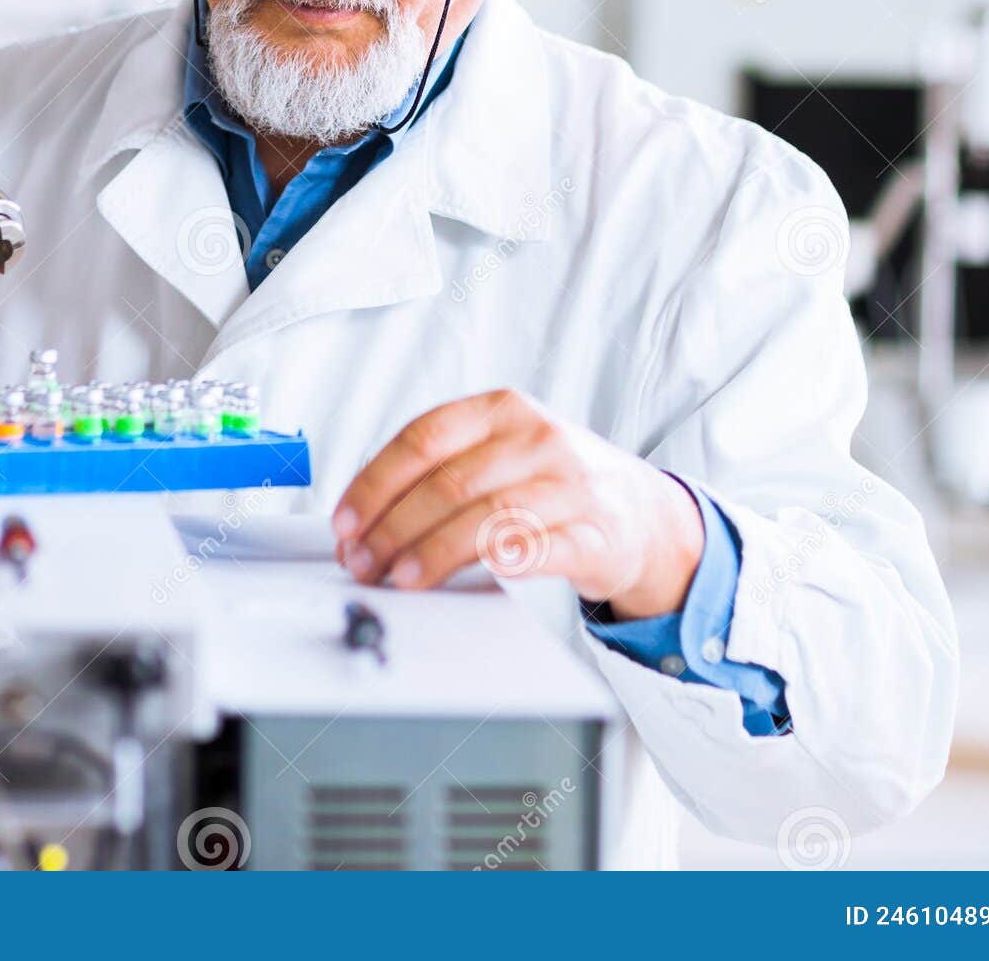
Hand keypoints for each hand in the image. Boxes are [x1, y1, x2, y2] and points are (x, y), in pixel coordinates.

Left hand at [331, 389, 704, 619]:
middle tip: (362, 563)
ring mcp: (571, 483)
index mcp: (502, 410)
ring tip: (401, 578)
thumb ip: (441, 472)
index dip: (375, 483)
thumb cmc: (554, 482)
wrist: (642, 513)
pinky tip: (481, 572)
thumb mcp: (502, 452)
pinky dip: (506, 558)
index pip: (423, 438)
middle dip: (393, 528)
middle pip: (448, 481)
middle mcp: (537, 438)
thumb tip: (363, 523)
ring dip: (434, 551)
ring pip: (488, 515)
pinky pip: (543, 545)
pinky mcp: (597, 531)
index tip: (345, 523)